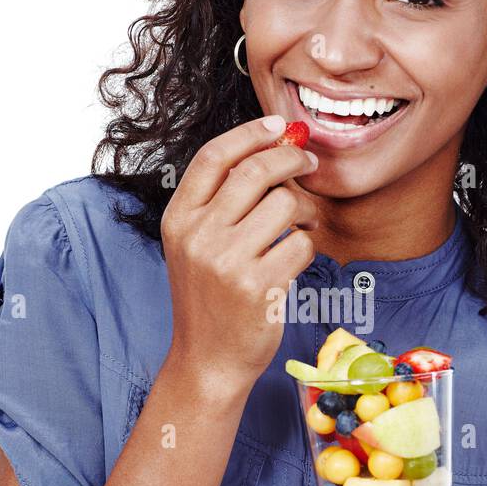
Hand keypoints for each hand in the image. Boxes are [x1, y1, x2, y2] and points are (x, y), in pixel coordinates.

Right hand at [161, 115, 320, 387]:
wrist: (207, 360)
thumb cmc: (210, 298)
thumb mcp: (194, 245)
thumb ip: (220, 201)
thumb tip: (272, 146)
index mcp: (178, 219)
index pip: (214, 156)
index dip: (251, 133)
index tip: (280, 125)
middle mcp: (198, 236)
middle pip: (256, 171)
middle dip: (291, 159)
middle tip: (308, 163)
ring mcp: (227, 262)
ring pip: (285, 204)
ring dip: (303, 210)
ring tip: (298, 226)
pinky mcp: (259, 287)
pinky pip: (301, 245)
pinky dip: (307, 248)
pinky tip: (294, 259)